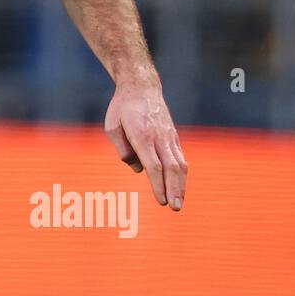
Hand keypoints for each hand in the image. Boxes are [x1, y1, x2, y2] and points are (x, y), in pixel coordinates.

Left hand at [104, 79, 186, 210]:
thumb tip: (136, 168)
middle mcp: (159, 137)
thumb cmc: (122, 108)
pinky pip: (180, 158)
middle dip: (174, 190)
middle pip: (171, 167)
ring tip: (180, 203)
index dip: (158, 185)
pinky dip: (182, 174)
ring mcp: (169, 136)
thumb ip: (122, 148)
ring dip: (181, 185)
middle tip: (175, 208)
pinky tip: (181, 187)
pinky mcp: (173, 136)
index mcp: (142, 135)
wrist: (142, 87)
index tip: (161, 201)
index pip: (154, 165)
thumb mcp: (112, 126)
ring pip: (179, 164)